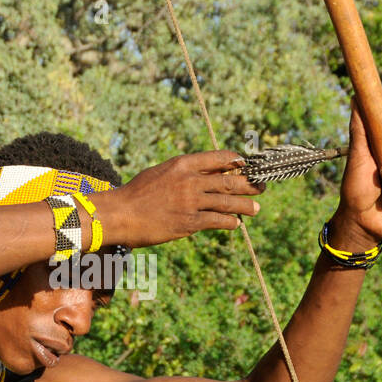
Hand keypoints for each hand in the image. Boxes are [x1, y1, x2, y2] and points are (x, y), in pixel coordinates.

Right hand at [92, 150, 264, 248]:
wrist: (120, 214)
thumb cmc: (137, 193)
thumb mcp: (161, 172)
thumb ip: (183, 171)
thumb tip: (204, 173)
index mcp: (183, 164)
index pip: (220, 158)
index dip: (237, 162)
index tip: (246, 166)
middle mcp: (190, 181)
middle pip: (230, 180)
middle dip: (249, 184)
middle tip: (261, 187)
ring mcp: (191, 202)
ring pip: (228, 201)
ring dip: (246, 205)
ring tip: (256, 208)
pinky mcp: (189, 222)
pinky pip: (217, 221)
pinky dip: (230, 222)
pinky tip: (236, 223)